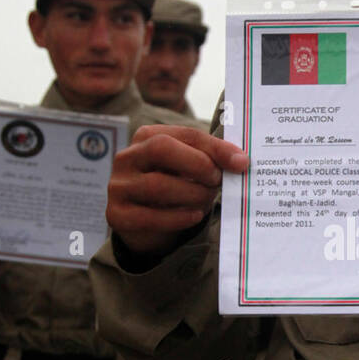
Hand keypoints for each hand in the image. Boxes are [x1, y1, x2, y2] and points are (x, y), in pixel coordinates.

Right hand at [106, 125, 247, 256]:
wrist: (145, 225)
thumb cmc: (174, 189)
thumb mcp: (190, 170)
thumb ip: (210, 160)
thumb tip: (241, 161)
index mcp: (147, 137)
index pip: (185, 134)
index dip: (215, 148)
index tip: (241, 163)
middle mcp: (127, 157)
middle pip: (161, 148)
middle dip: (197, 164)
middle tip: (216, 180)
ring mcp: (119, 186)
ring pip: (157, 185)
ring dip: (191, 194)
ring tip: (206, 200)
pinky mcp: (118, 214)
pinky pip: (150, 216)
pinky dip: (178, 217)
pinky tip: (194, 216)